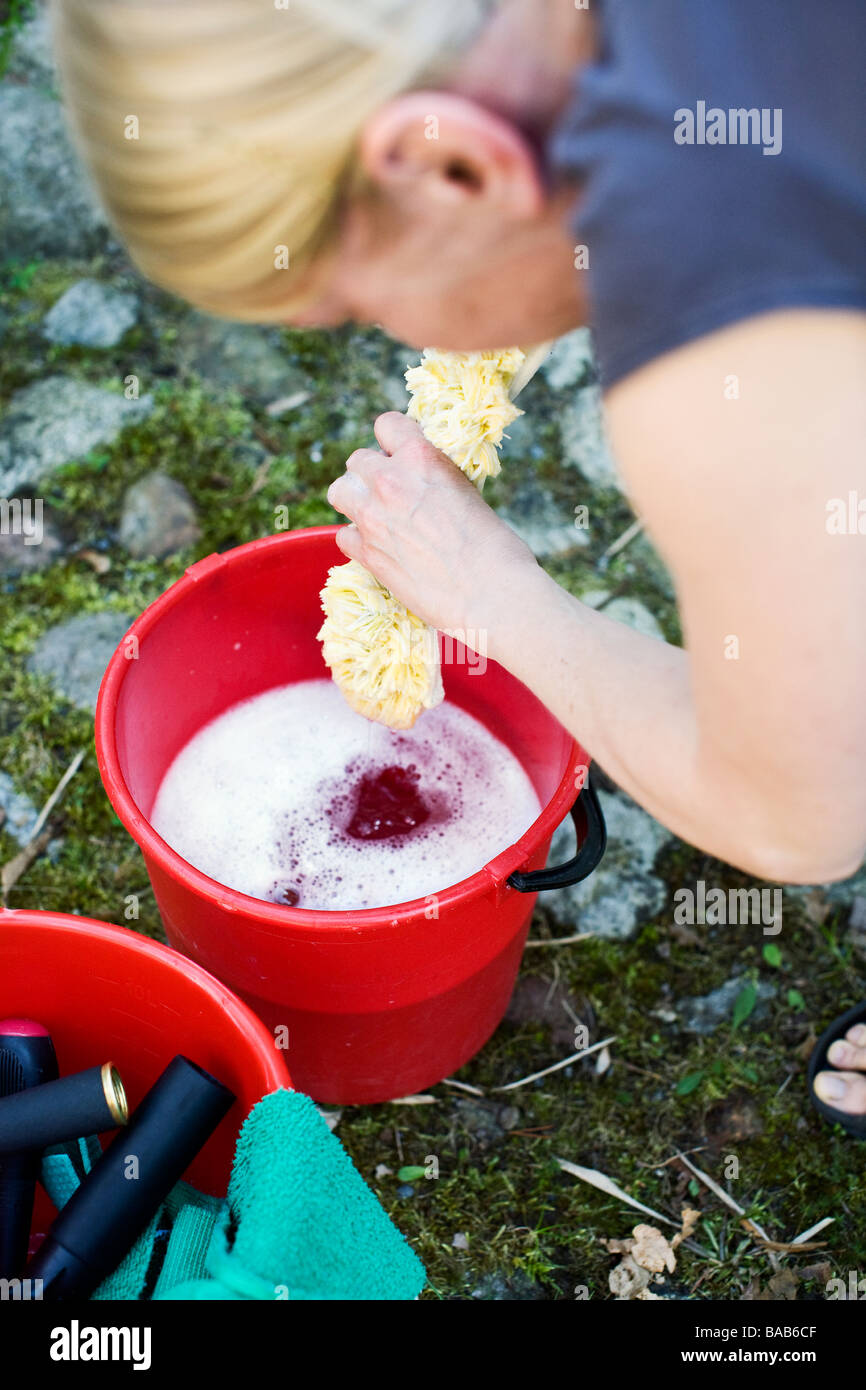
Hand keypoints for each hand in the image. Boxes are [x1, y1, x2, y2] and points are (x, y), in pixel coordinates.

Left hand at [327, 412, 539, 645]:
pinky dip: (357, 539)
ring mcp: (373, 517)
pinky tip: (378, 547)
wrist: (491, 595)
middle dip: (372, 473)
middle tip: (391, 494)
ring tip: (375, 515)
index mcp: (421, 458)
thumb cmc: (497, 547)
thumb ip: (436, 480)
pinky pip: (342, 534)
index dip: (393, 441)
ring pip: (339, 491)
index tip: (401, 456)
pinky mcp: (367, 553)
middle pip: (357, 460)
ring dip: (354, 499)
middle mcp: (390, 481)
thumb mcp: (468, 492)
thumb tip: (424, 484)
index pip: (386, 424)